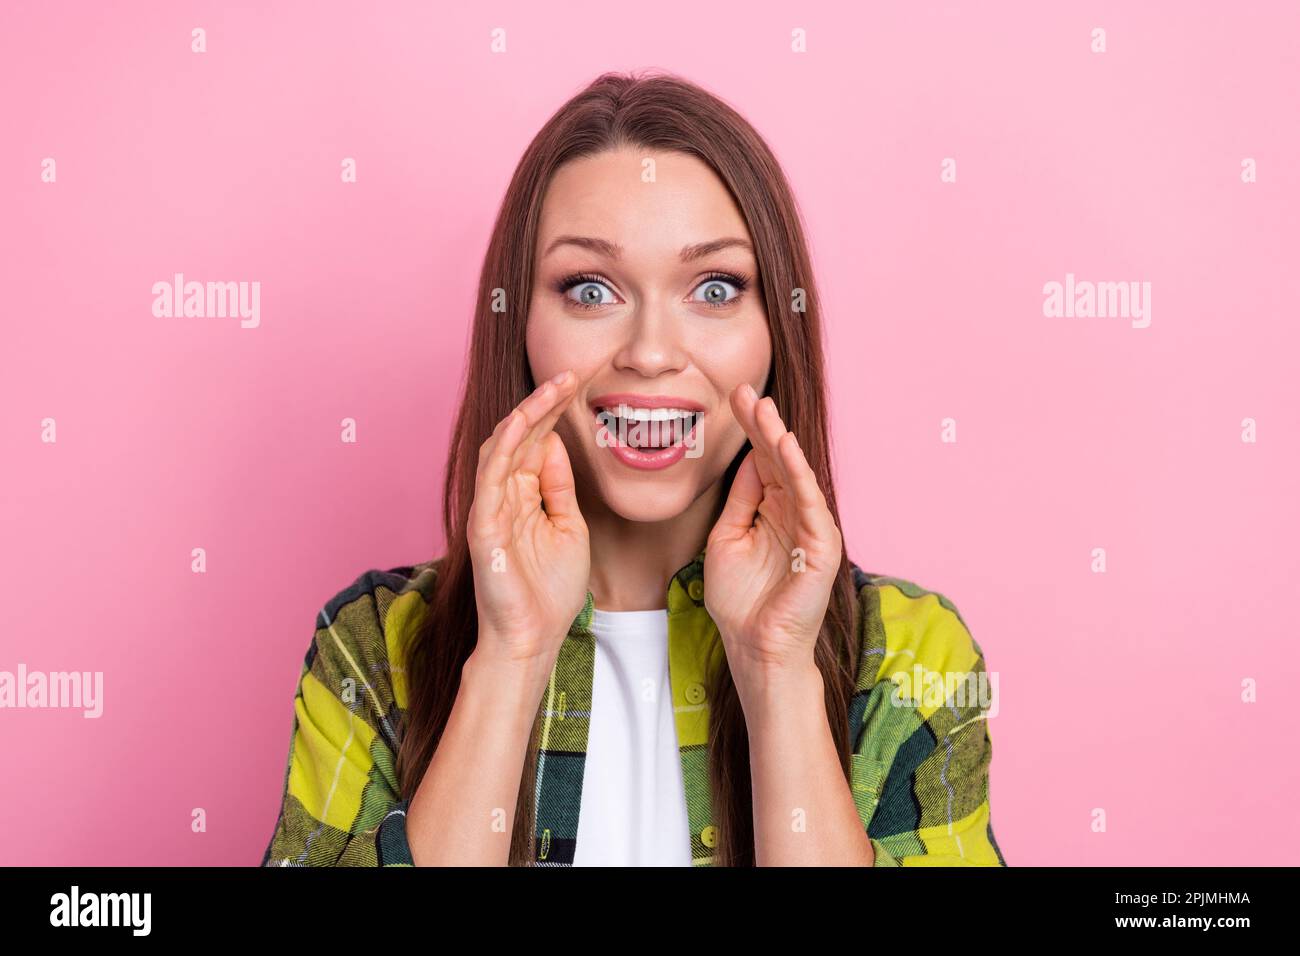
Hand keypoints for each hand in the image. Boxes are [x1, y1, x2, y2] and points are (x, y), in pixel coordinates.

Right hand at [467, 370, 590, 669]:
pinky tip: (526, 419)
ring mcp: (490, 507)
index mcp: (523, 496)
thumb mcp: (568, 527)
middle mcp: (503, 495)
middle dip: (544, 402)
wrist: (533, 636)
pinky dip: (507, 443)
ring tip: (555, 386)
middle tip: (570, 373)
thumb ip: (559, 487)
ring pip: (503, 445)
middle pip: (520, 436)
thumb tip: (556, 445)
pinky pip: (492, 474)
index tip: (578, 383)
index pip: (535, 442)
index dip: (554, 411)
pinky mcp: (483, 523)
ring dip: (529, 411)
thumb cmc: (549, 590)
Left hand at [703, 383, 842, 689]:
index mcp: (773, 511)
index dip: (750, 430)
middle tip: (746, 391)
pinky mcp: (822, 546)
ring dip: (780, 440)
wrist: (754, 646)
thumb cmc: (741, 600)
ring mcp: (811, 529)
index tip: (733, 397)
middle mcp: (795, 514)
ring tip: (765, 410)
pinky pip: (810, 502)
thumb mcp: (727, 539)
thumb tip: (746, 462)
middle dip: (763, 424)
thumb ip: (739, 502)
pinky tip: (785, 448)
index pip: (762, 462)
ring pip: (796, 474)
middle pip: (778, 460)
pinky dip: (798, 473)